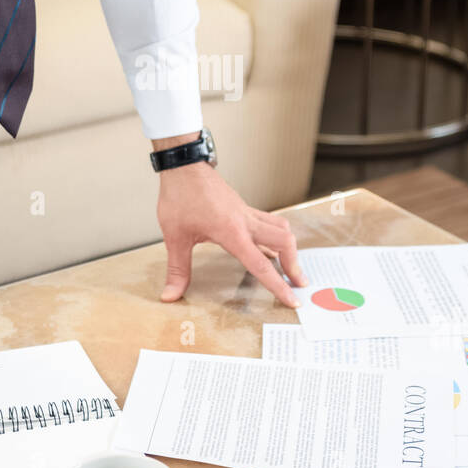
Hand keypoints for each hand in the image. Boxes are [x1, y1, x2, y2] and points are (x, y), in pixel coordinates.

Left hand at [156, 161, 306, 307]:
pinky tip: (269, 249)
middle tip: (297, 284)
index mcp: (232, 232)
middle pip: (284, 242)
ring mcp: (246, 213)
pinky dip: (275, 237)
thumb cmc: (180, 197)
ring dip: (289, 248)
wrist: (183, 167)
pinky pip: (268, 222)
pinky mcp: (243, 208)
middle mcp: (245, 222)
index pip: (261, 265)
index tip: (292, 300)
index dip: (278, 285)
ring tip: (289, 267)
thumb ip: (177, 269)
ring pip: (281, 229)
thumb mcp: (175, 237)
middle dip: (294, 264)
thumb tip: (170, 295)